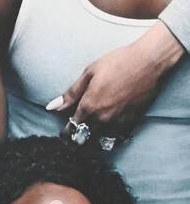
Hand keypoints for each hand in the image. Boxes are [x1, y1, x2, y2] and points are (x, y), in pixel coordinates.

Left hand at [48, 20, 184, 139]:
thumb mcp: (90, 72)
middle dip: (77, 141)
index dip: (65, 133)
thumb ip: (71, 93)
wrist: (149, 61)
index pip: (71, 129)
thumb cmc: (118, 62)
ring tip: (89, 137)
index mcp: (89, 106)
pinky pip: (116, 138)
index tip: (64, 134)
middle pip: (83, 140)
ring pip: (99, 142)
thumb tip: (52, 106)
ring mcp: (117, 122)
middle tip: (74, 139)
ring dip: (92, 142)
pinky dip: (110, 138)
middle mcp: (102, 118)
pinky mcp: (131, 122)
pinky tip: (107, 133)